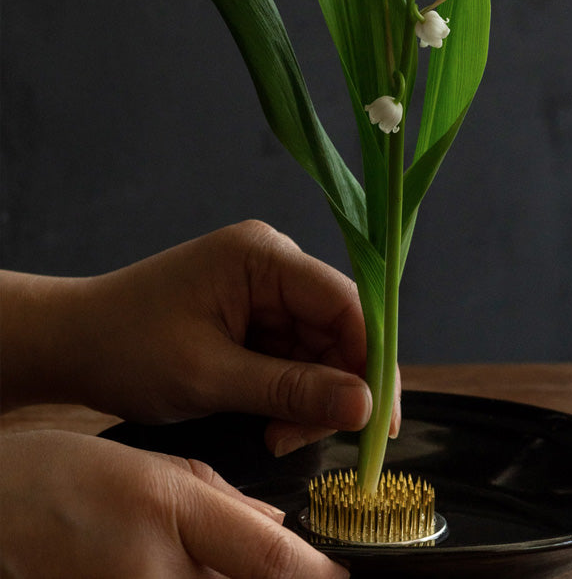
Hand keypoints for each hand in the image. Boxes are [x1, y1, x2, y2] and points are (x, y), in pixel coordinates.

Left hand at [0, 220, 399, 454]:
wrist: (69, 345)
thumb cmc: (124, 348)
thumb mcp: (210, 377)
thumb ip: (291, 390)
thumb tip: (364, 406)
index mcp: (264, 257)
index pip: (345, 302)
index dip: (372, 359)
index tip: (378, 417)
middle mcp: (274, 265)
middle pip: (340, 330)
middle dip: (334, 389)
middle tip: (302, 438)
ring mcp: (267, 290)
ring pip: (322, 351)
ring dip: (310, 399)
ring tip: (276, 435)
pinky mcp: (258, 316)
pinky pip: (297, 358)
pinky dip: (291, 396)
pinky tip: (270, 422)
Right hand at [0, 429, 347, 577]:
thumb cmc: (58, 481)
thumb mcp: (154, 468)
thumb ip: (227, 502)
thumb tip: (277, 527)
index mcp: (170, 518)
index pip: (271, 560)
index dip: (320, 573)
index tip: (343, 576)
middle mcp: (155, 577)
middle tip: (277, 564)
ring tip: (202, 558)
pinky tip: (183, 571)